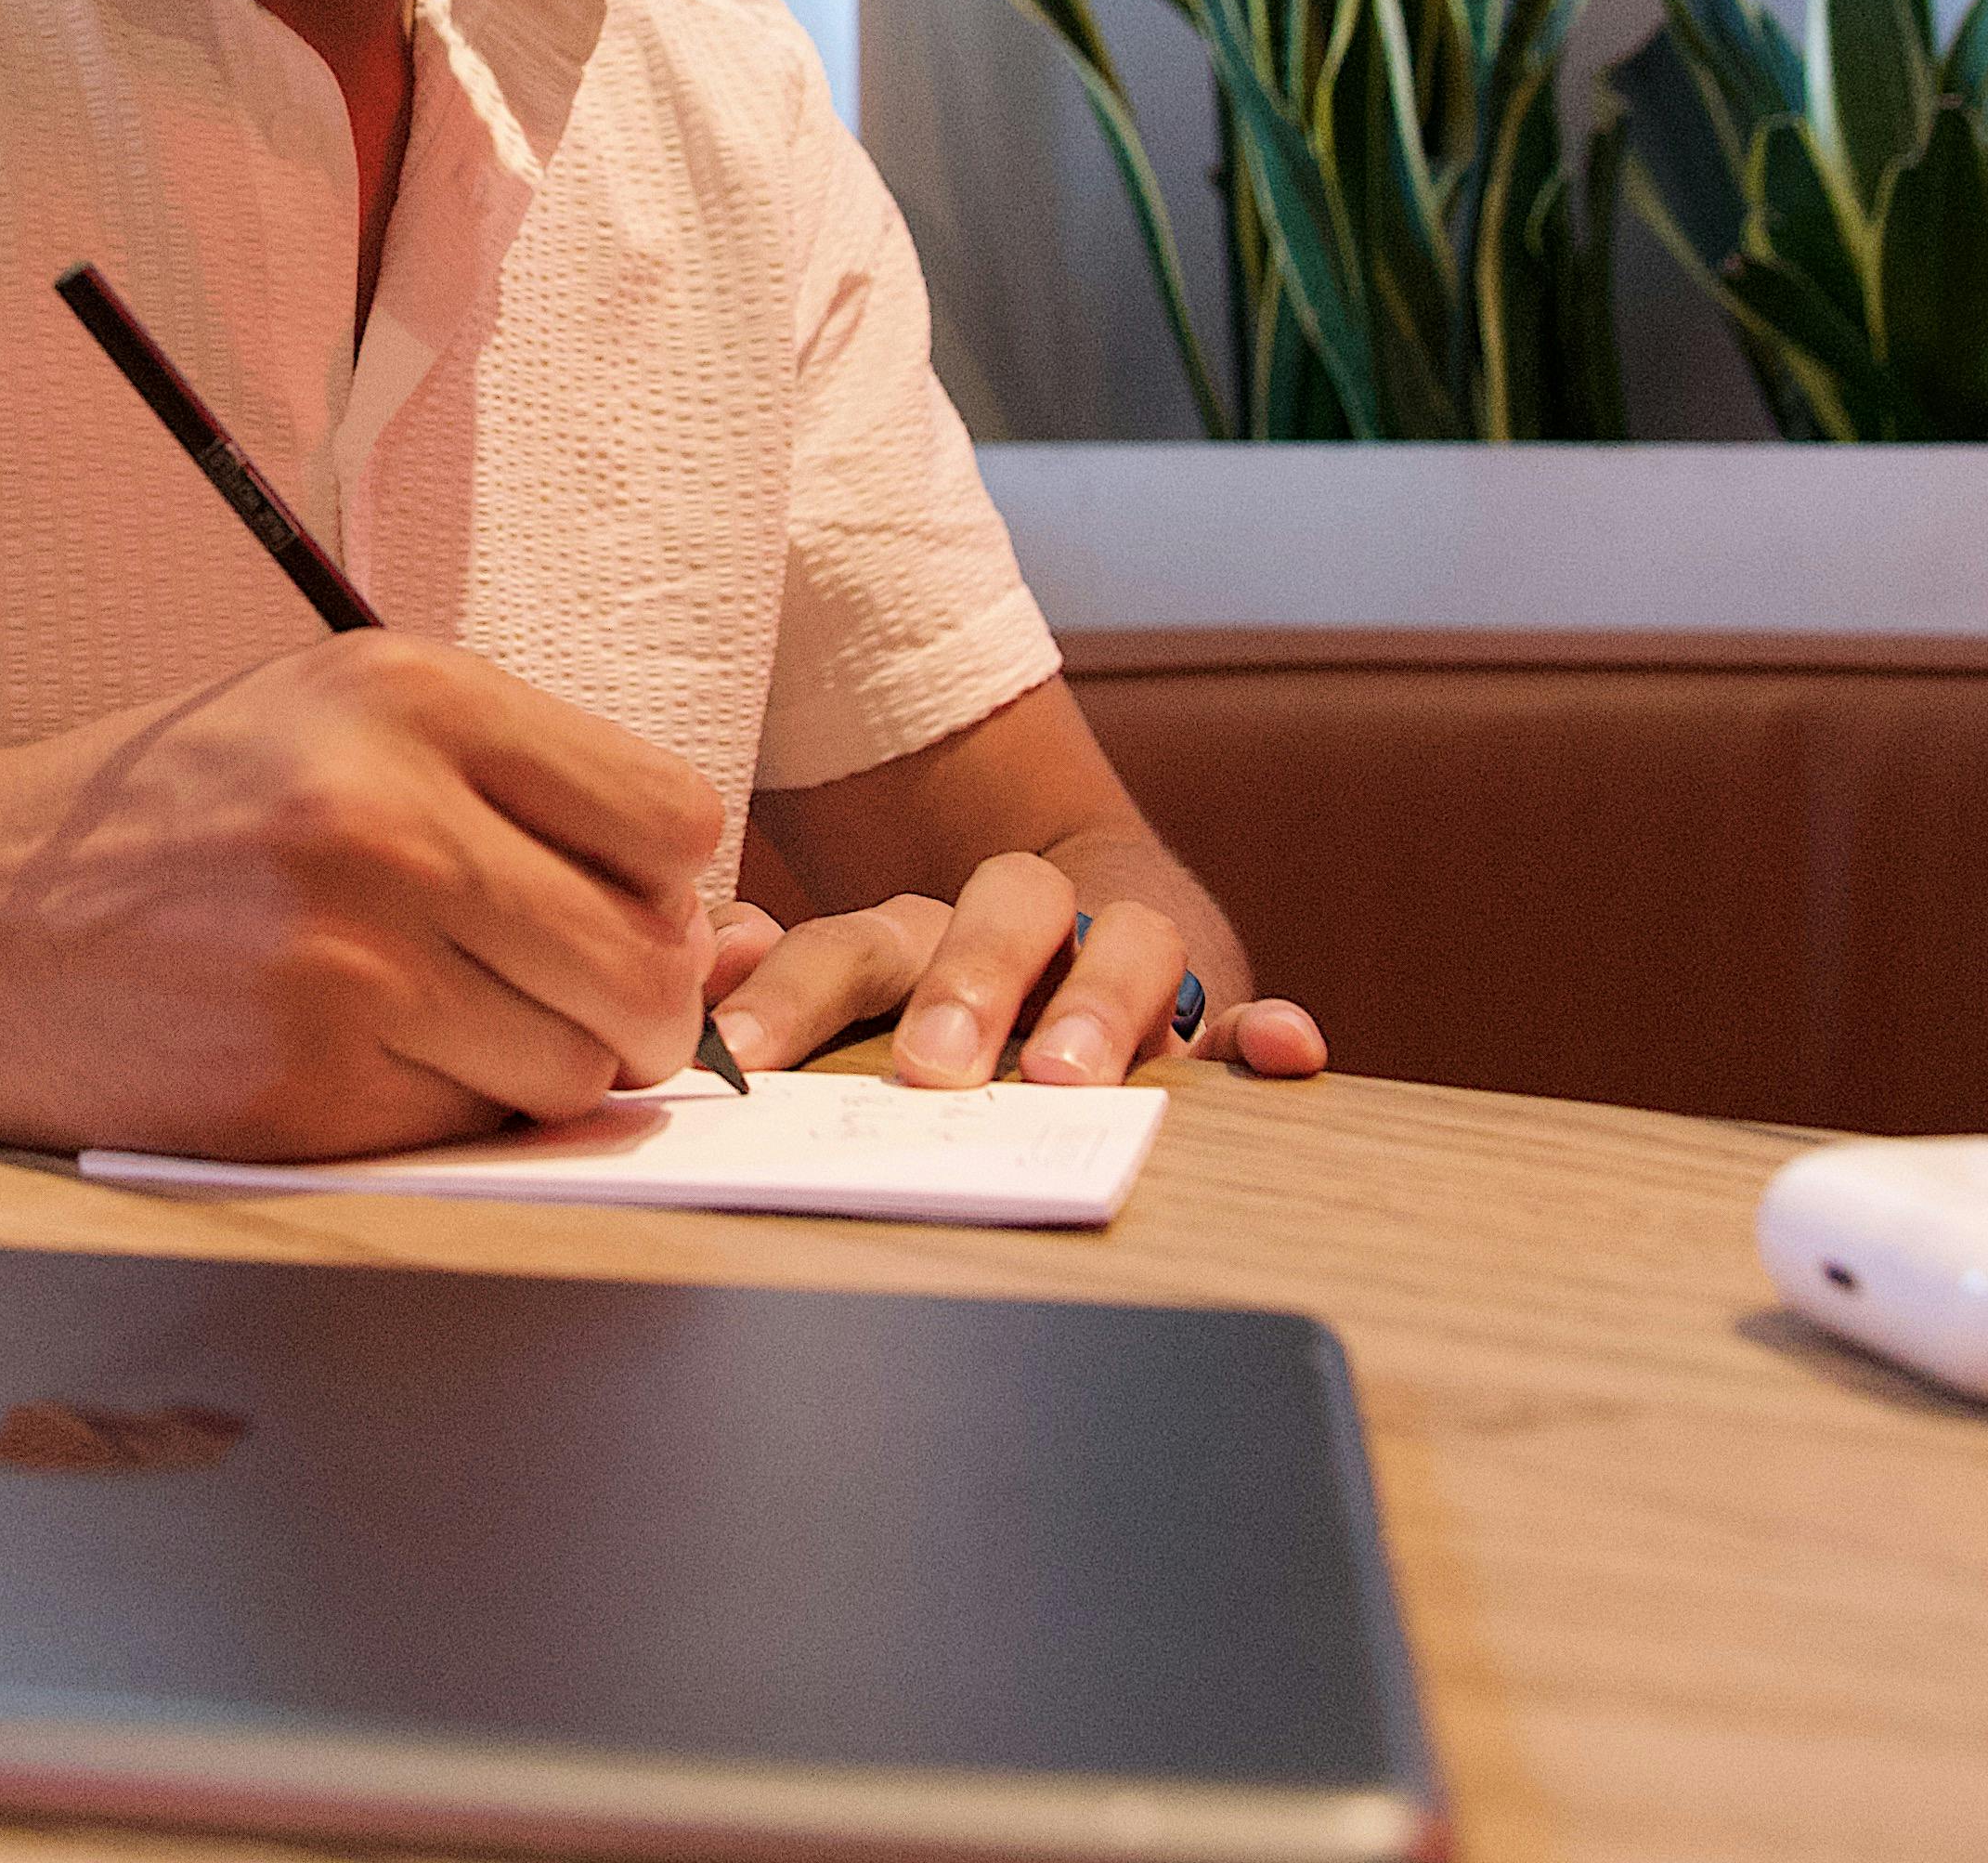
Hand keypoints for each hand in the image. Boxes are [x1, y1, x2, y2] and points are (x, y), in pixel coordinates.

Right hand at [0, 634, 725, 1162]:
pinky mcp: (299, 1090)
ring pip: (576, 1069)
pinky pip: (469, 1133)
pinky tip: (357, 1058)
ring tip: (432, 1017)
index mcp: (414, 698)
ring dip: (537, 1067)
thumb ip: (536, 796)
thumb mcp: (340, 720)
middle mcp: (389, 819)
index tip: (599, 897)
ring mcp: (343, 962)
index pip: (674, 821)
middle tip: (551, 994)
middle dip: (632, 1003)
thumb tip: (749, 934)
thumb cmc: (176, 809)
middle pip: (649, 965)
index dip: (663, 882)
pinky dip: (444, 1115)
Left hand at [699, 856, 1330, 1085]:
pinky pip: (1246, 1013)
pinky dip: (1268, 1029)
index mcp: (914, 936)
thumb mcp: (854, 992)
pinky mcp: (1209, 1009)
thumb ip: (780, 976)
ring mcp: (1120, 963)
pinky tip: (1285, 1052)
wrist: (1084, 925)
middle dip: (961, 985)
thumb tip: (702, 944)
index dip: (790, 993)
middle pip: (993, 915)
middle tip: (931, 1067)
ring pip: (1122, 940)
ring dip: (1099, 1000)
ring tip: (1073, 1073)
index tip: (742, 1057)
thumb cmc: (939, 1001)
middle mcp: (1017, 931)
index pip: (847, 943)